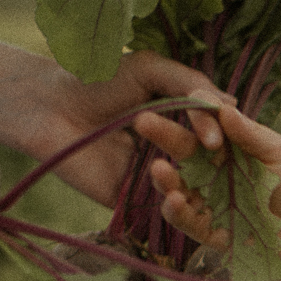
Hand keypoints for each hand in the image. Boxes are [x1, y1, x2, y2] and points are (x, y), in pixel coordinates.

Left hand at [21, 51, 229, 206]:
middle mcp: (175, 155)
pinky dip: (171, 206)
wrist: (48, 105)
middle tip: (212, 147)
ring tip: (189, 162)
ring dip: (193, 182)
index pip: (217, 135)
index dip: (225, 134)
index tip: (219, 131)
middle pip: (210, 165)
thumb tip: (232, 105)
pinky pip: (160, 211)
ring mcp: (156, 181)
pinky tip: (171, 193)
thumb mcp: (148, 69)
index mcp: (183, 123)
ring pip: (190, 190)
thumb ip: (189, 83)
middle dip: (214, 159)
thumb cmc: (96, 80)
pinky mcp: (135, 203)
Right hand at [136, 102, 280, 263]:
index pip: (203, 120)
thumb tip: (223, 109)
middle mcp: (208, 167)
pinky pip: (183, 218)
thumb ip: (251, 134)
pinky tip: (173, 200)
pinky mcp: (203, 228)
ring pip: (173, 183)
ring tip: (158, 169)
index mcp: (226, 144)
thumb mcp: (278, 154)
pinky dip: (176, 209)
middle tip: (143, 121)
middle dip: (161, 133)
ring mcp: (202, 197)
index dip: (199, 116)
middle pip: (179, 147)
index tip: (206, 128)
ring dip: (163, 177)